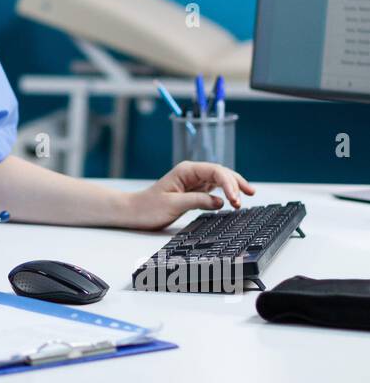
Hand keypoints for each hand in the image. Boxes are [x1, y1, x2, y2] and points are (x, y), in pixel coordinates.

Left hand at [123, 162, 255, 230]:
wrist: (133, 212)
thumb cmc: (148, 208)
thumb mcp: (173, 205)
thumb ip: (198, 201)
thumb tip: (220, 201)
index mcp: (186, 170)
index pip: (215, 171)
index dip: (229, 184)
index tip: (235, 200)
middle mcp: (191, 173)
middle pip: (221, 173)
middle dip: (235, 184)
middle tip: (245, 199)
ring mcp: (193, 181)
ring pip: (220, 179)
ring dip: (233, 187)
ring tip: (248, 195)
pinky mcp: (193, 191)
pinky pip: (214, 188)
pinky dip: (225, 193)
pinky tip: (233, 198)